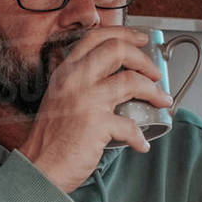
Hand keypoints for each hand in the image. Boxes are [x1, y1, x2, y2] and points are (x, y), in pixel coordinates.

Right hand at [18, 27, 172, 192]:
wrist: (39, 168)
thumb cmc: (50, 139)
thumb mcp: (59, 99)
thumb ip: (80, 85)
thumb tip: (116, 81)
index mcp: (66, 71)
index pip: (96, 37)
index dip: (124, 34)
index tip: (141, 39)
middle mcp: (75, 79)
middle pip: (118, 50)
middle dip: (144, 59)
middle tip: (155, 73)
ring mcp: (85, 99)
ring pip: (132, 81)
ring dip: (154, 91)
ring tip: (162, 101)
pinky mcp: (96, 123)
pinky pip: (131, 126)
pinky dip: (140, 137)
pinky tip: (141, 144)